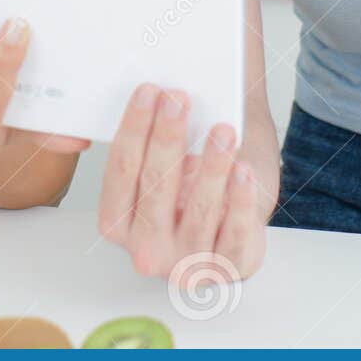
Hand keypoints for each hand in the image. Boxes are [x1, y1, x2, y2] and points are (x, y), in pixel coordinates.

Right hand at [97, 84, 265, 282]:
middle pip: (155, 185)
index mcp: (116, 224)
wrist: (223, 233)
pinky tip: (244, 170)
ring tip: (223, 130)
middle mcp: (145, 250)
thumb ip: (145, 149)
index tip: (148, 91)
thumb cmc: (185, 195)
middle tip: (180, 99)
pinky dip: (240, 199)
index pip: (120, 170)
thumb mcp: (155, 177)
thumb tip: (150, 99)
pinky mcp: (226, 269)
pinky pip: (235, 233)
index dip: (134, 127)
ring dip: (212, 166)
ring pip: (199, 210)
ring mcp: (185, 265)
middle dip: (167, 136)